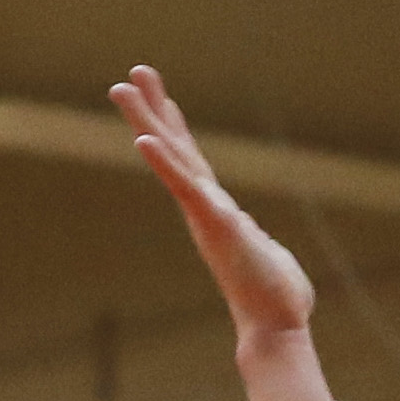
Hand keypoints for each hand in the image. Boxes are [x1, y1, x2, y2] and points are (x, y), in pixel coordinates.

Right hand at [111, 66, 314, 339]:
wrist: (276, 326)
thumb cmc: (275, 296)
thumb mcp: (263, 252)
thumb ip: (250, 236)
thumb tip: (247, 229)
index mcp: (216, 210)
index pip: (193, 161)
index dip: (177, 129)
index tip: (164, 97)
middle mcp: (204, 207)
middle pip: (175, 150)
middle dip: (152, 112)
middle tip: (132, 74)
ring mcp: (206, 214)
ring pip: (173, 159)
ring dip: (148, 123)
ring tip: (123, 88)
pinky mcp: (215, 225)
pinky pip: (185, 188)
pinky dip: (165, 165)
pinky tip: (144, 140)